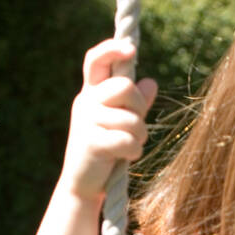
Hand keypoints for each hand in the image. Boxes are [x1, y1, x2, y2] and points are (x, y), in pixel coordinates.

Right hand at [59, 37, 157, 200]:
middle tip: (136, 125)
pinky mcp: (91, 143)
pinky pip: (127, 140)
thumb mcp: (122, 122)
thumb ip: (135, 103)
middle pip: (124, 86)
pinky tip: (126, 157)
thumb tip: (151, 82)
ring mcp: (86, 121)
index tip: (131, 49)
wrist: (84, 184)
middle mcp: (86, 102)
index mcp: (92, 92)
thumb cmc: (106, 150)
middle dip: (139, 106)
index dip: (112, 49)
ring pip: (130, 118)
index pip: (95, 60)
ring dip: (140, 135)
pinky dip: (134, 150)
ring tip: (130, 145)